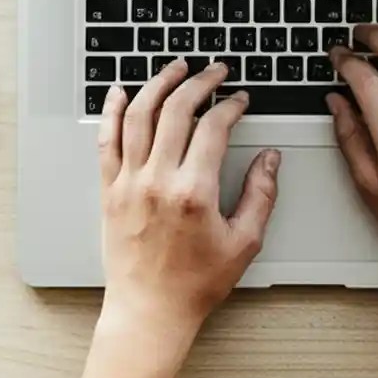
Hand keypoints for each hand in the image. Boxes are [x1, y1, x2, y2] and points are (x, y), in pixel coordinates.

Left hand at [96, 60, 280, 328]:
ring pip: (139, 115)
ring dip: (158, 84)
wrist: (150, 310)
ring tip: (175, 68)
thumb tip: (270, 159)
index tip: (240, 99)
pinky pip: (106, 140)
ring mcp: (129, 183)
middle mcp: (158, 181)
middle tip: (214, 71)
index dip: (231, 106)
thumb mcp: (244, 242)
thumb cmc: (195, 283)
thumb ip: (261, 194)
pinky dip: (112, 111)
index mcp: (194, 192)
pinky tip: (121, 91)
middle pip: (177, 111)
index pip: (214, 128)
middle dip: (200, 82)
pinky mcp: (110, 190)